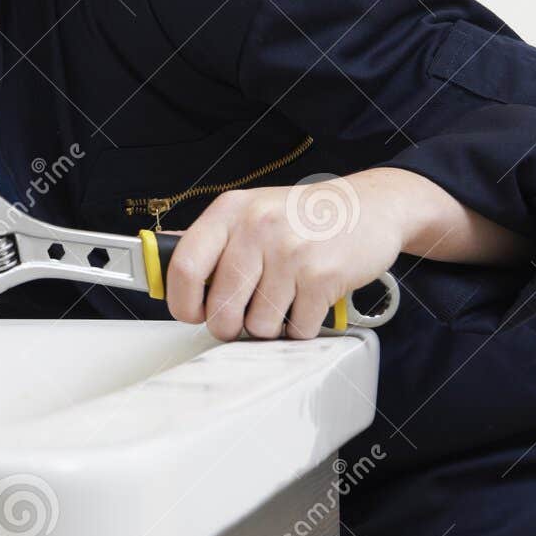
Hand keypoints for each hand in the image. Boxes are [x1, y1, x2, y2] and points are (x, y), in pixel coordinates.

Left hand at [163, 173, 405, 340]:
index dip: (181, 303)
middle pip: (220, 309)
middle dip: (229, 325)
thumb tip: (164, 273)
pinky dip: (301, 327)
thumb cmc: (303, 216)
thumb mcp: (251, 212)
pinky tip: (307, 302)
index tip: (191, 313)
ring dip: (270, 325)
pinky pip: (297, 329)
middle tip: (242, 316)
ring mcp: (291, 253)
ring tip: (283, 299)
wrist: (371, 206)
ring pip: (259, 325)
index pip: (184, 266)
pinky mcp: (323, 277)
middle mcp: (257, 228)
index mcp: (230, 211)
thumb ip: (212, 242)